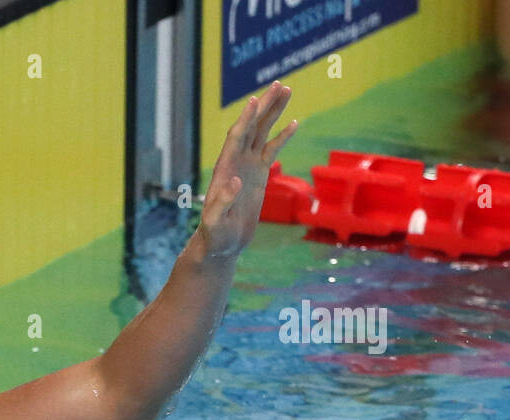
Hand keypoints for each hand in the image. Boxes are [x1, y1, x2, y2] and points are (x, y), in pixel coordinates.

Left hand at [198, 80, 298, 259]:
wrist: (221, 244)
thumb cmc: (214, 236)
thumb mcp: (215, 222)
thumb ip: (222, 202)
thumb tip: (235, 181)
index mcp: (224, 169)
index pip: (236, 138)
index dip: (245, 119)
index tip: (255, 100)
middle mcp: (235, 162)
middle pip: (251, 127)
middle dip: (264, 106)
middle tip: (279, 84)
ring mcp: (247, 167)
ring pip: (262, 133)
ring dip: (273, 112)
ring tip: (287, 90)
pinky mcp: (258, 175)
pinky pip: (271, 150)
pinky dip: (282, 136)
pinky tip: (295, 122)